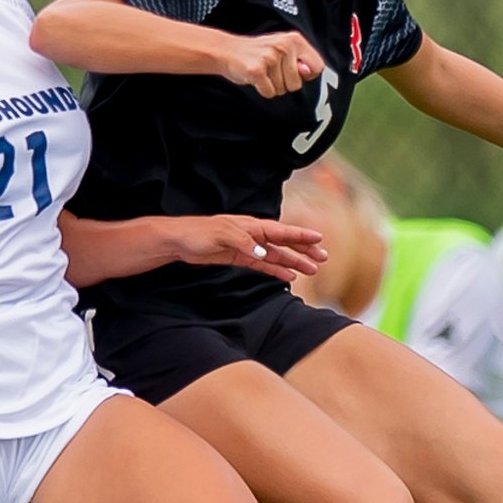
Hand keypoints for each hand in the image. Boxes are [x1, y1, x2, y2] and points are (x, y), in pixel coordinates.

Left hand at [169, 215, 327, 282]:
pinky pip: (263, 265)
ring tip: (312, 270)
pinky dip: (277, 270)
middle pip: (284, 242)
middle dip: (304, 249)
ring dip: (294, 262)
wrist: (179, 242)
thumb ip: (244, 243)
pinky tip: (289, 276)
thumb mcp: (221, 235)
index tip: (319, 239)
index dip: (300, 235)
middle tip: (323, 257)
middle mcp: (252, 235)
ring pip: (276, 255)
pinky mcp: (239, 258)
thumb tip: (263, 253)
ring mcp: (247, 247)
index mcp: (251, 225)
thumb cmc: (198, 233)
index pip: (281, 231)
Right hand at [217, 31, 324, 97]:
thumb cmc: (258, 53)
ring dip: (271, 86)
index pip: (318, 67)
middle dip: (284, 84)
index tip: (293, 71)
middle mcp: (284, 46)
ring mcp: (270, 57)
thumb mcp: (283, 50)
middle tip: (271, 71)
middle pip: (297, 84)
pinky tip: (254, 78)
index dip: (307, 75)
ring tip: (262, 72)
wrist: (227, 50)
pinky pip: (269, 92)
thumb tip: (307, 72)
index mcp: (295, 40)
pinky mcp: (257, 70)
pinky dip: (262, 90)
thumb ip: (300, 61)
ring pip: (282, 90)